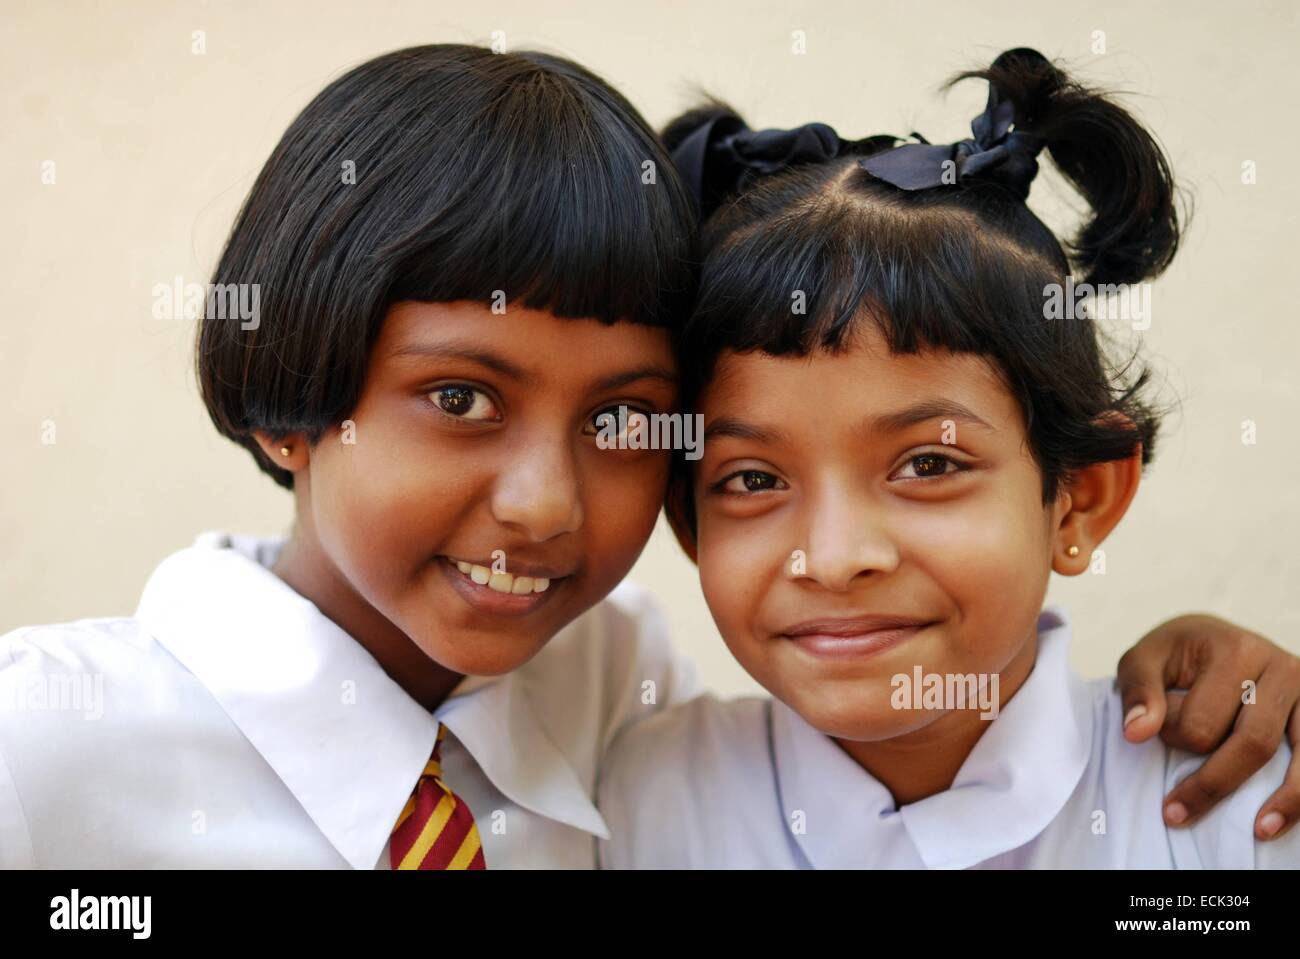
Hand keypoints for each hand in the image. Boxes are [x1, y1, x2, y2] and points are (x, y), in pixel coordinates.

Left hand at [1116, 613, 1299, 839]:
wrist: (1214, 638)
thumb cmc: (1176, 655)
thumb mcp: (1144, 660)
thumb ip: (1138, 693)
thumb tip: (1137, 733)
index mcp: (1235, 651)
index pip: (1203, 722)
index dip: (1174, 739)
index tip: (1155, 734)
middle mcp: (1280, 668)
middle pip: (1252, 743)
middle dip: (1212, 782)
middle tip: (1173, 814)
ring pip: (1292, 758)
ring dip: (1278, 801)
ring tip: (1257, 831)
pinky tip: (1279, 820)